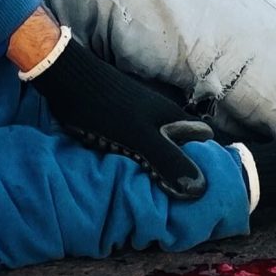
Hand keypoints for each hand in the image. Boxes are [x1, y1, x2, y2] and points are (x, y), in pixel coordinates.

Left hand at [24, 27, 215, 200]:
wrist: (69, 80)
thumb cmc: (106, 108)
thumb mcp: (141, 138)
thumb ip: (168, 161)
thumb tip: (200, 189)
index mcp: (173, 118)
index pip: (203, 137)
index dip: (206, 160)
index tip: (199, 186)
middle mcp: (161, 117)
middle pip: (181, 144)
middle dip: (180, 167)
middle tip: (173, 194)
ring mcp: (141, 118)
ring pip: (159, 145)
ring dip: (157, 165)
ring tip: (152, 190)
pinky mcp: (121, 123)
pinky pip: (138, 145)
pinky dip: (138, 159)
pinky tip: (129, 173)